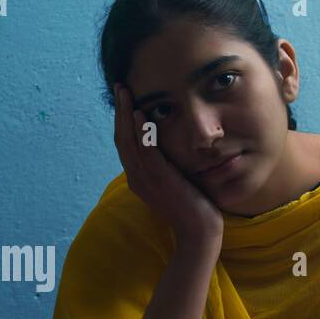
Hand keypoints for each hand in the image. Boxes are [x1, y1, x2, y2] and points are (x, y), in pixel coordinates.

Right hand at [113, 82, 223, 248]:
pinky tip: (139, 114)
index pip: (125, 143)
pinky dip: (140, 132)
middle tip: (120, 86)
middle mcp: (136, 177)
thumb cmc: (191, 207)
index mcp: (137, 178)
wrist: (199, 232)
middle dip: (119, 111)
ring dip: (126, 114)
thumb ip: (165, 165)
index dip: (122, 119)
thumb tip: (167, 146)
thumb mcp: (174, 181)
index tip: (125, 98)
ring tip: (126, 92)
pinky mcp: (159, 179)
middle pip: (121, 138)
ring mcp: (146, 179)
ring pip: (128, 141)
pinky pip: (145, 151)